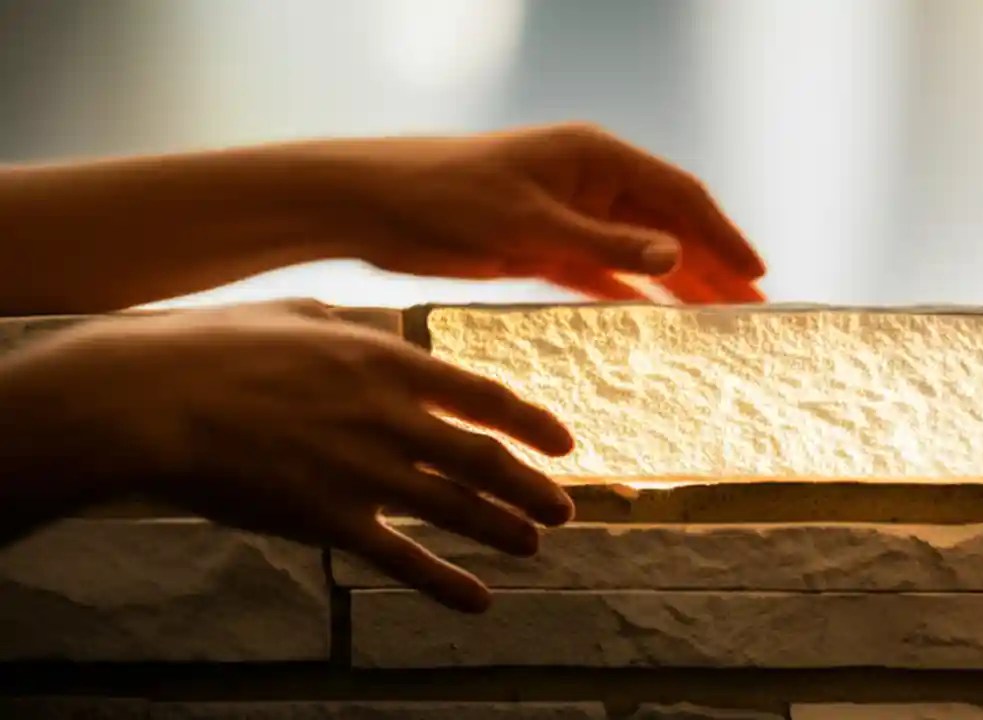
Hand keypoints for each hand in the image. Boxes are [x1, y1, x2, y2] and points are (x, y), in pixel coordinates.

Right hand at [0, 300, 574, 611]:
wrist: (149, 401)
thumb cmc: (212, 348)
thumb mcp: (298, 315)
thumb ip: (356, 328)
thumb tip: (391, 333)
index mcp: (386, 362)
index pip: (484, 397)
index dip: (533, 423)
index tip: (563, 442)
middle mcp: (390, 418)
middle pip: (485, 460)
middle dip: (533, 487)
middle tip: (566, 508)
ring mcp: (363, 472)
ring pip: (458, 510)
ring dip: (505, 530)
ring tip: (536, 544)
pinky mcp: (328, 521)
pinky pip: (403, 561)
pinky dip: (447, 583)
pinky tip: (479, 600)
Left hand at [331, 123, 766, 302]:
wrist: (375, 204)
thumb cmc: (448, 197)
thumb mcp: (531, 223)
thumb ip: (606, 245)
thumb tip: (677, 259)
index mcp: (595, 157)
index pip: (679, 196)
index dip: (723, 235)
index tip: (757, 274)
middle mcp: (589, 182)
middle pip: (666, 225)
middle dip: (710, 264)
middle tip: (751, 307)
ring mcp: (567, 213)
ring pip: (638, 252)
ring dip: (676, 283)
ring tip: (716, 318)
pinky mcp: (541, 245)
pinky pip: (601, 272)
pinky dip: (630, 294)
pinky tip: (657, 319)